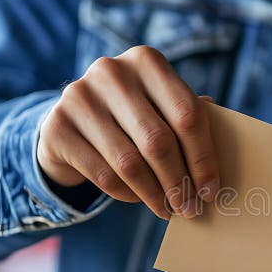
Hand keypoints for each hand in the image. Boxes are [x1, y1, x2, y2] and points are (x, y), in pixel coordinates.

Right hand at [37, 46, 218, 219]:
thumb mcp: (162, 107)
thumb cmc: (134, 116)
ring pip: (129, 162)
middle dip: (179, 182)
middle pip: (158, 141)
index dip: (203, 158)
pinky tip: (140, 200)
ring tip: (169, 210)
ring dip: (155, 194)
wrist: (74, 119)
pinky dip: (127, 194)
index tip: (211, 191)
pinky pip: (103, 174)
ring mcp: (79, 97)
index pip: (187, 115)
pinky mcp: (56, 127)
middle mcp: (111, 72)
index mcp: (147, 61)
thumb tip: (215, 173)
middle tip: (191, 209)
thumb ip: (189, 122)